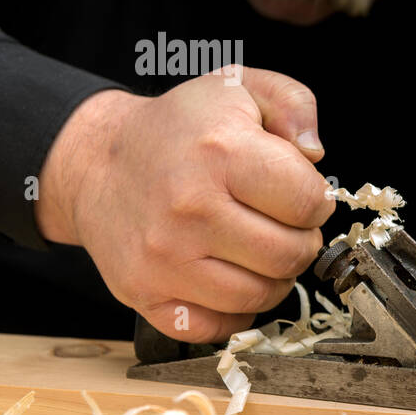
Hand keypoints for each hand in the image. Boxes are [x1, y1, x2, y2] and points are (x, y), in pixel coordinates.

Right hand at [36, 69, 335, 341]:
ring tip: (257, 248)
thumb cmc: (178, 129)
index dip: (316, 200)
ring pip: (261, 296)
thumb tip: (316, 155)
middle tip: (281, 224)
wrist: (98, 161)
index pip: (309, 203)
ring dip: (273, 277)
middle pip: (291, 254)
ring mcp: (164, 258)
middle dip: (300, 240)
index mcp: (221, 153)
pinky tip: (229, 276)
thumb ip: (294, 105)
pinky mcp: (144, 292)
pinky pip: (217, 327)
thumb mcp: (239, 87)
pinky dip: (234, 311)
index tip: (300, 194)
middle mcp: (190, 209)